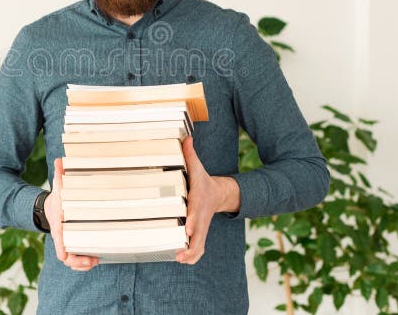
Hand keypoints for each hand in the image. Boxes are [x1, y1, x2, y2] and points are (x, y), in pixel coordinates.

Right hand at [45, 158, 98, 271]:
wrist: (49, 208)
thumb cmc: (57, 200)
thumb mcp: (57, 188)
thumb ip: (59, 175)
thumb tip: (59, 159)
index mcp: (58, 226)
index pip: (58, 241)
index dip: (62, 249)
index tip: (66, 255)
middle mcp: (61, 237)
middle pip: (66, 257)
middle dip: (79, 261)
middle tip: (93, 259)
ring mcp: (66, 243)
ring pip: (71, 262)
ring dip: (82, 264)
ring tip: (94, 261)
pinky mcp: (71, 245)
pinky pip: (74, 260)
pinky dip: (82, 263)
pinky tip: (93, 259)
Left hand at [176, 137, 240, 264]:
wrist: (218, 194)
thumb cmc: (202, 181)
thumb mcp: (197, 167)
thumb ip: (189, 154)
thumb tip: (186, 137)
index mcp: (199, 200)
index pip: (196, 211)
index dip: (193, 219)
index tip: (189, 228)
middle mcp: (201, 216)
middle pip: (199, 234)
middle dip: (191, 244)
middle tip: (180, 253)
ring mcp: (202, 227)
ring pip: (200, 245)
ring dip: (191, 254)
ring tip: (179, 258)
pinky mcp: (201, 233)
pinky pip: (199, 248)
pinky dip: (193, 256)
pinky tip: (183, 260)